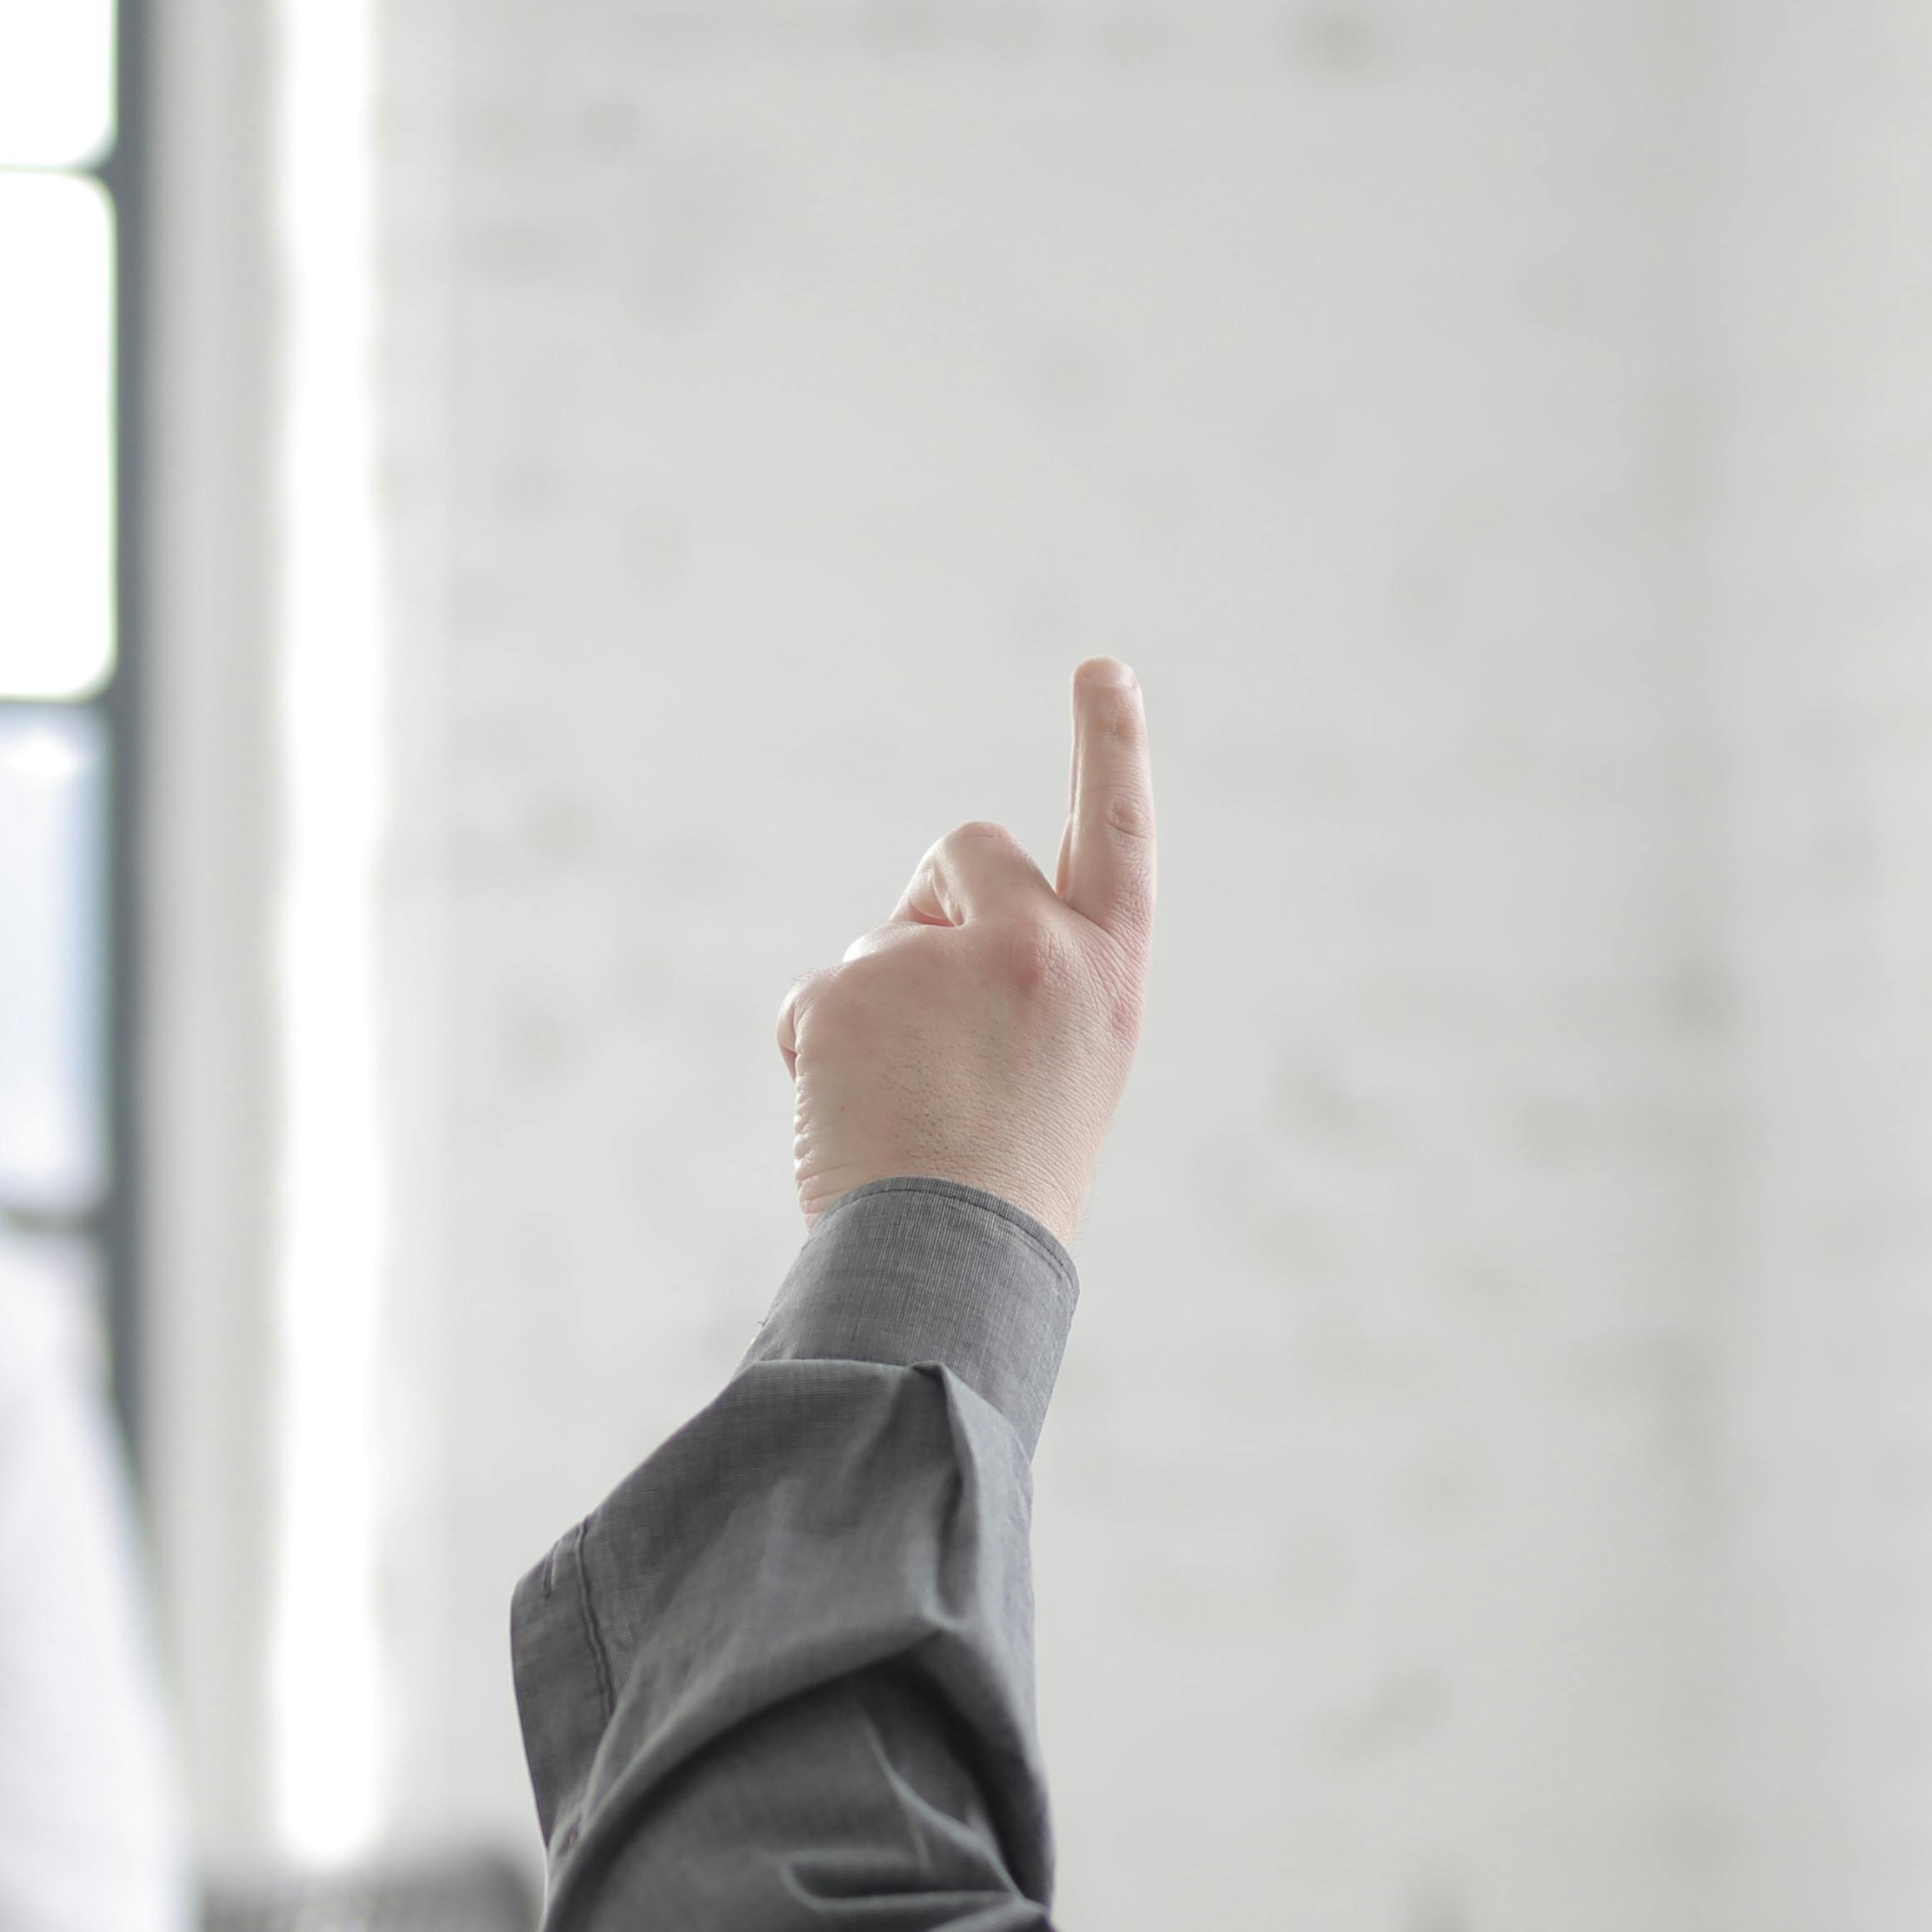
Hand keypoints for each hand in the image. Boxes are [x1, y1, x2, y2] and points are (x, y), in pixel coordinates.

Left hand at [776, 658, 1152, 1239]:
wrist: (953, 1262)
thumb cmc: (1012, 1177)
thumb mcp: (1064, 1063)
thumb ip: (1030, 975)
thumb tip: (925, 919)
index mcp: (1108, 974)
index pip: (1116, 834)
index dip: (1111, 748)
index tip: (1101, 668)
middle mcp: (1036, 949)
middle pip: (965, 849)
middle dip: (938, 899)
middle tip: (940, 1014)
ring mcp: (940, 962)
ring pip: (883, 937)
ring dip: (878, 1000)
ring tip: (904, 1103)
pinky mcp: (851, 988)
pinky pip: (815, 996)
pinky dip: (814, 1047)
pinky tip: (848, 1112)